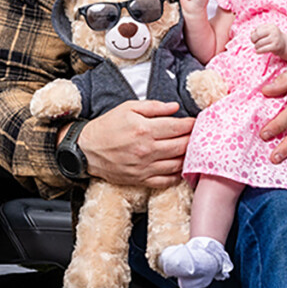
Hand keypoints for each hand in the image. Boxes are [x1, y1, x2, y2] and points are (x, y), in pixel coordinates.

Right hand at [74, 98, 194, 187]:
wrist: (86, 150)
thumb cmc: (107, 126)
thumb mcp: (128, 108)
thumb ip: (154, 106)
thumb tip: (175, 107)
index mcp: (144, 129)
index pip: (178, 127)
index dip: (192, 124)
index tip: (197, 122)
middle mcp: (146, 150)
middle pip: (182, 146)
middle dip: (194, 139)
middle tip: (200, 135)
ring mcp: (144, 167)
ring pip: (178, 164)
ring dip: (189, 157)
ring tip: (193, 150)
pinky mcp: (141, 180)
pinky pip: (166, 181)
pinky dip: (178, 175)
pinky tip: (182, 167)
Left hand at [249, 23, 286, 56]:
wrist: (285, 45)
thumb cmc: (273, 38)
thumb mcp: (267, 32)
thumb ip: (258, 31)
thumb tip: (251, 33)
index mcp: (271, 26)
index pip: (258, 29)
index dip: (253, 34)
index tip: (254, 38)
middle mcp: (274, 31)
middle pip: (257, 35)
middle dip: (253, 40)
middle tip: (254, 43)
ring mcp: (275, 39)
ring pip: (259, 43)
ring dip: (256, 46)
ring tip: (257, 48)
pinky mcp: (275, 47)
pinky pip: (263, 49)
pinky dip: (258, 51)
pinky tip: (257, 52)